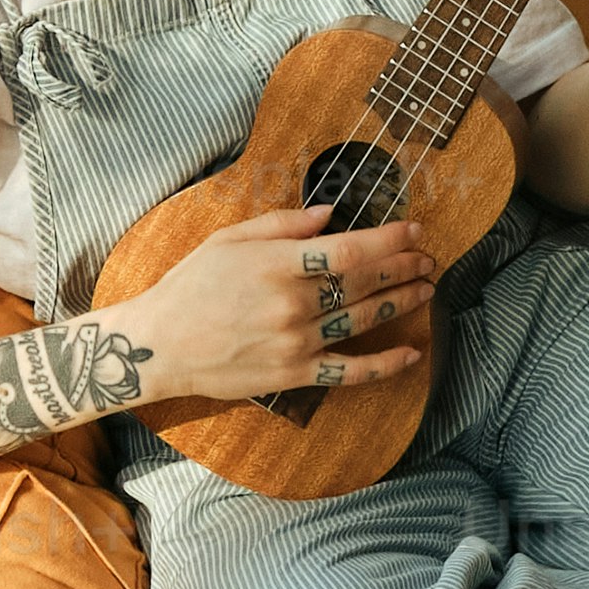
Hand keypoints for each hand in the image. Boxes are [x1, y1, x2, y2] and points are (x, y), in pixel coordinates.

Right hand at [127, 205, 432, 414]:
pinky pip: (350, 371)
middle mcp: (293, 304)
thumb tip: (330, 213)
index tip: (414, 229)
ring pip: (364, 321)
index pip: (351, 248)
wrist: (159, 345)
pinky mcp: (295, 375)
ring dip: (401, 303)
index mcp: (278, 264)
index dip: (390, 238)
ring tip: (426, 288)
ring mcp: (296, 343)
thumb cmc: (190, 285)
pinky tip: (412, 353)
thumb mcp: (229, 238)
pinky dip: (385, 365)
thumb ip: (282, 223)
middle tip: (428, 257)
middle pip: (365, 282)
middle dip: (404, 266)